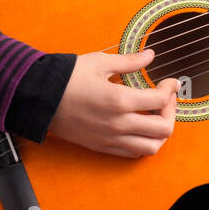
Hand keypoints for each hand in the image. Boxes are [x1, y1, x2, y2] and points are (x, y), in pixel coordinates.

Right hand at [46, 48, 180, 156]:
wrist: (37, 98)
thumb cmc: (66, 78)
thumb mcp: (100, 62)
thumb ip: (129, 61)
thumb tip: (150, 55)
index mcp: (120, 100)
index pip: (160, 100)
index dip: (171, 90)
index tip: (169, 82)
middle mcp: (118, 124)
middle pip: (163, 129)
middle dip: (171, 113)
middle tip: (166, 100)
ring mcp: (110, 139)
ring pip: (151, 148)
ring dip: (160, 133)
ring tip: (156, 117)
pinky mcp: (102, 147)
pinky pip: (132, 153)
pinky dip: (143, 143)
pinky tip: (140, 128)